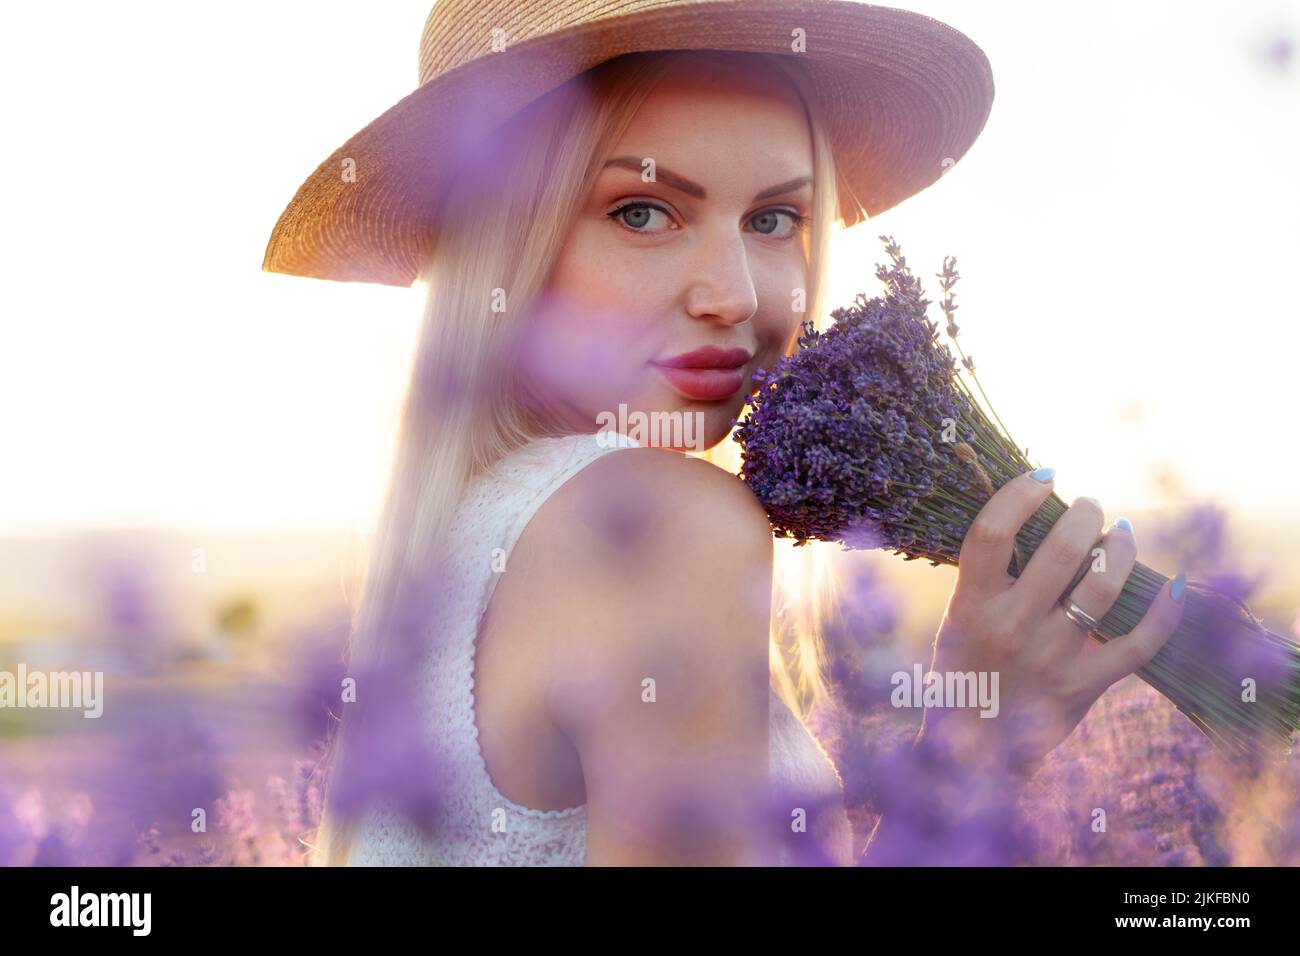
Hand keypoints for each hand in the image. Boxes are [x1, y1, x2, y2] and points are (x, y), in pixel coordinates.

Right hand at [920, 468, 1186, 778]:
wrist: (971, 753)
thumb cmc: (963, 673)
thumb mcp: (957, 622)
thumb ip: (987, 578)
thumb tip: (1035, 514)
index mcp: (971, 606)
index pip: (993, 532)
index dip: (1020, 493)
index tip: (1044, 475)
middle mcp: (1010, 628)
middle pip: (1060, 550)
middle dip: (1084, 514)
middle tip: (1090, 506)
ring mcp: (1050, 659)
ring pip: (1103, 586)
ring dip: (1120, 548)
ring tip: (1121, 533)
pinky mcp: (1083, 687)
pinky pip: (1137, 643)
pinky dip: (1164, 611)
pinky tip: (1174, 584)